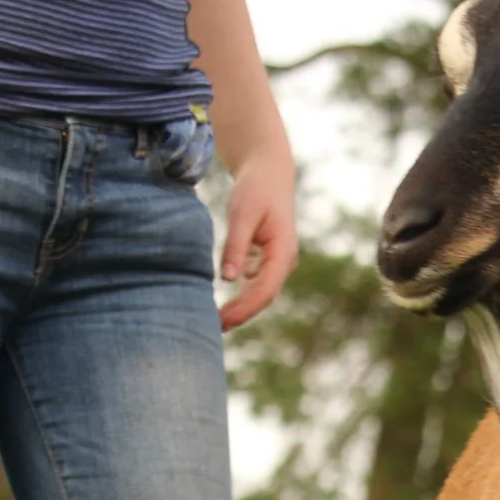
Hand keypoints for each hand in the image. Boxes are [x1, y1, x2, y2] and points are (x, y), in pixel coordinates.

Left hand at [218, 151, 297, 329]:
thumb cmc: (256, 189)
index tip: (223, 320)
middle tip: (215, 327)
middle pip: (264, 296)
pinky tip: (222, 302)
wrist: (268, 171)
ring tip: (216, 320)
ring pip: (260, 292)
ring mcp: (276, 261)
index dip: (245, 309)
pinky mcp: (266, 259)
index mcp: (283, 252)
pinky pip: (255, 283)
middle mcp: (284, 261)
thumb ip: (236, 246)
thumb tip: (226, 280)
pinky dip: (240, 295)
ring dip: (241, 307)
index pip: (266, 290)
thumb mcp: (243, 214)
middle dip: (242, 313)